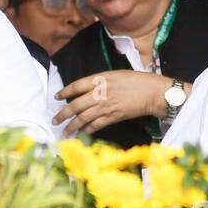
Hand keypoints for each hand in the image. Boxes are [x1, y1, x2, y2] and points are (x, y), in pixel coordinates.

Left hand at [52, 70, 179, 136]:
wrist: (152, 92)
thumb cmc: (136, 80)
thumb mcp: (114, 75)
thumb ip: (99, 82)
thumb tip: (86, 90)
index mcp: (99, 79)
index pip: (76, 86)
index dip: (64, 92)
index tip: (57, 97)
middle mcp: (99, 93)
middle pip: (75, 105)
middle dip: (63, 114)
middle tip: (55, 120)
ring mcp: (105, 106)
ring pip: (83, 118)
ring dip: (72, 126)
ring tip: (64, 132)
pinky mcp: (113, 117)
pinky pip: (95, 125)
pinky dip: (86, 130)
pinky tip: (81, 133)